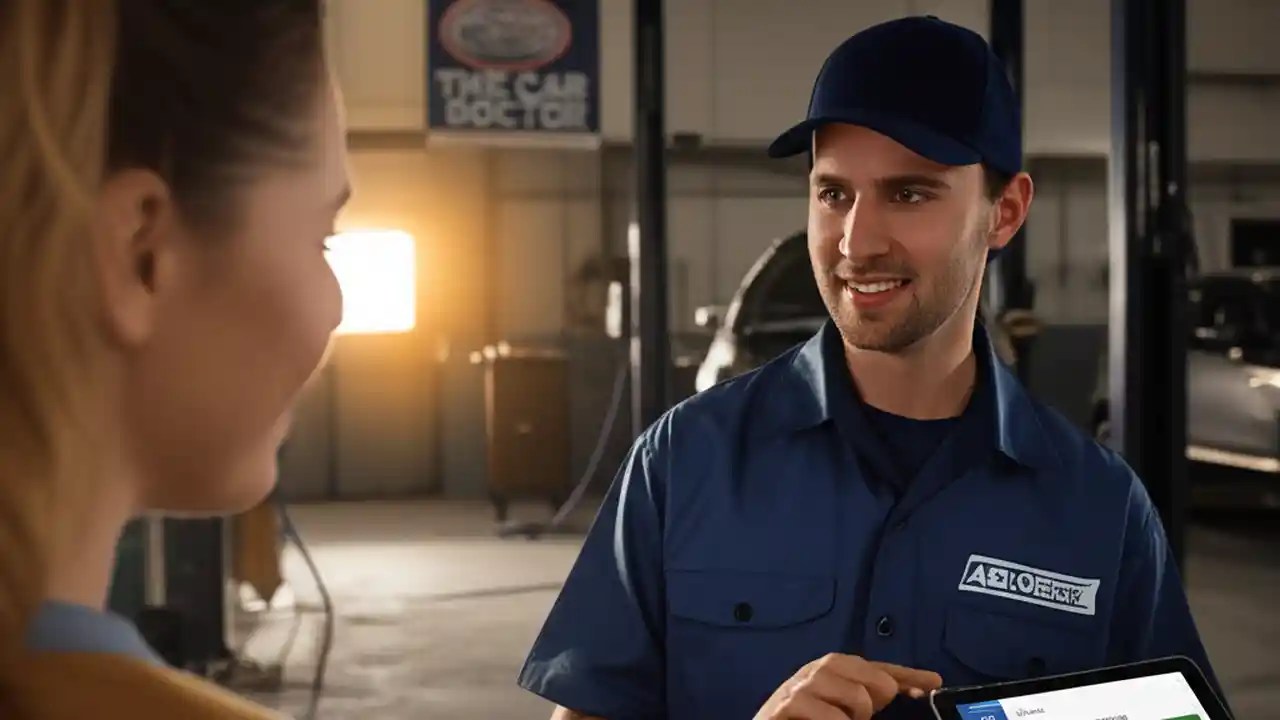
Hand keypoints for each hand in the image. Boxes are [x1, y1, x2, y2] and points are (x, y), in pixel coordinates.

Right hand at [753, 653, 942, 719]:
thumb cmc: (808, 717)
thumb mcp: (844, 703)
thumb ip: (878, 691)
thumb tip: (929, 682)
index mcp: (833, 666)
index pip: (881, 669)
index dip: (908, 677)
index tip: (932, 684)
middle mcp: (818, 669)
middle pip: (876, 683)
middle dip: (872, 707)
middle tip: (853, 718)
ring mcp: (801, 687)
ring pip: (857, 699)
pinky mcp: (786, 707)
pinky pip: (831, 717)